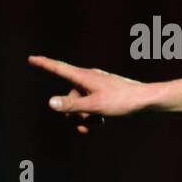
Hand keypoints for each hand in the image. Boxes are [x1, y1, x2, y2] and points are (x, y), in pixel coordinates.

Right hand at [28, 55, 147, 133]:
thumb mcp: (94, 106)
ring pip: (81, 105)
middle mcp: (90, 80)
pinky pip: (92, 108)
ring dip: (84, 117)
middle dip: (73, 112)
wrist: (149, 103)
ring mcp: (99, 89)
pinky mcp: (107, 98)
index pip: (59, 69)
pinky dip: (93, 117)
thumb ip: (71, 105)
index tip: (32, 58)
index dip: (44, 64)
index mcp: (85, 77)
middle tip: (84, 123)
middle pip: (69, 97)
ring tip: (97, 123)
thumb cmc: (124, 101)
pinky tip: (103, 123)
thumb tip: (51, 103)